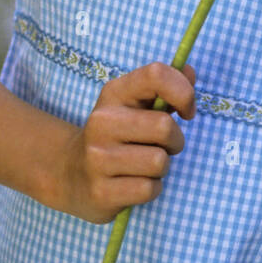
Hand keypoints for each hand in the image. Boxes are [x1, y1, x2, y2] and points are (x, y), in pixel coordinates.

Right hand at [51, 61, 197, 222]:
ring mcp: (98, 157)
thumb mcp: (134, 104)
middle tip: (162, 146)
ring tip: (145, 165)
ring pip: (159, 161)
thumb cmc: (117, 135)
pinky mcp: (101, 191)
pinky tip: (134, 183)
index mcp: (115, 93)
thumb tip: (190, 71)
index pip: (156, 74)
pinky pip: (149, 189)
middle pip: (164, 127)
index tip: (186, 111)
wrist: (70, 173)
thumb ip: (164, 87)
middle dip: (175, 141)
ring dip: (162, 167)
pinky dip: (152, 189)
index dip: (183, 91)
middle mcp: (102, 121)